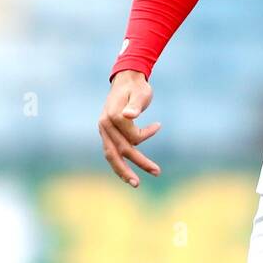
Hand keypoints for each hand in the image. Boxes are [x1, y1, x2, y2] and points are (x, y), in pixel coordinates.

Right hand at [98, 72, 160, 186]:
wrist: (126, 79)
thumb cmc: (136, 87)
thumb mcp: (140, 93)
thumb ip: (136, 105)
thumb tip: (129, 116)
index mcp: (112, 116)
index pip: (131, 137)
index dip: (145, 135)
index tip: (158, 125)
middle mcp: (105, 125)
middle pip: (118, 151)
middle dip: (132, 167)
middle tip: (146, 179)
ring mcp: (104, 130)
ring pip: (112, 155)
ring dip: (123, 170)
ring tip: (135, 183)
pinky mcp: (107, 133)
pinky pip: (112, 152)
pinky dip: (120, 162)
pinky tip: (130, 171)